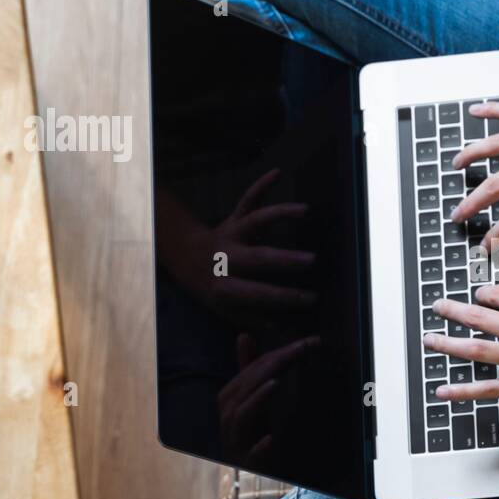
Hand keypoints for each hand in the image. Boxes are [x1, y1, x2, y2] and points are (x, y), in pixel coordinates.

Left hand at [192, 168, 316, 327]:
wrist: (186, 261)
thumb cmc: (213, 290)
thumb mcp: (225, 311)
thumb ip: (253, 318)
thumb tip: (285, 326)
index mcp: (224, 286)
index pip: (257, 293)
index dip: (283, 298)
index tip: (310, 301)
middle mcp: (227, 259)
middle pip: (259, 257)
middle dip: (285, 259)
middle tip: (312, 261)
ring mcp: (231, 236)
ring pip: (255, 222)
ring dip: (279, 214)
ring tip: (305, 210)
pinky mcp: (233, 220)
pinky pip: (247, 200)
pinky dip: (261, 185)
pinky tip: (277, 172)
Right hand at [217, 333, 314, 466]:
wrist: (255, 466)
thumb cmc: (252, 428)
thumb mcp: (253, 397)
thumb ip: (249, 367)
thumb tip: (244, 335)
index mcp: (228, 399)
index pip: (251, 370)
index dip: (279, 354)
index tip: (308, 343)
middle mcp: (227, 418)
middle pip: (244, 389)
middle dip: (271, 367)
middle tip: (298, 352)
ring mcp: (235, 442)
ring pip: (240, 417)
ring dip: (257, 400)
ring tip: (275, 383)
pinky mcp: (247, 464)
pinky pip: (250, 455)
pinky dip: (259, 447)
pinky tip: (271, 439)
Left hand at [421, 249, 498, 424]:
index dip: (485, 293)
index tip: (480, 295)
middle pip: (480, 318)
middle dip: (454, 311)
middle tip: (438, 307)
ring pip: (477, 351)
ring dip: (448, 344)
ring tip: (430, 339)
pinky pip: (489, 389)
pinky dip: (464, 392)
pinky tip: (444, 391)